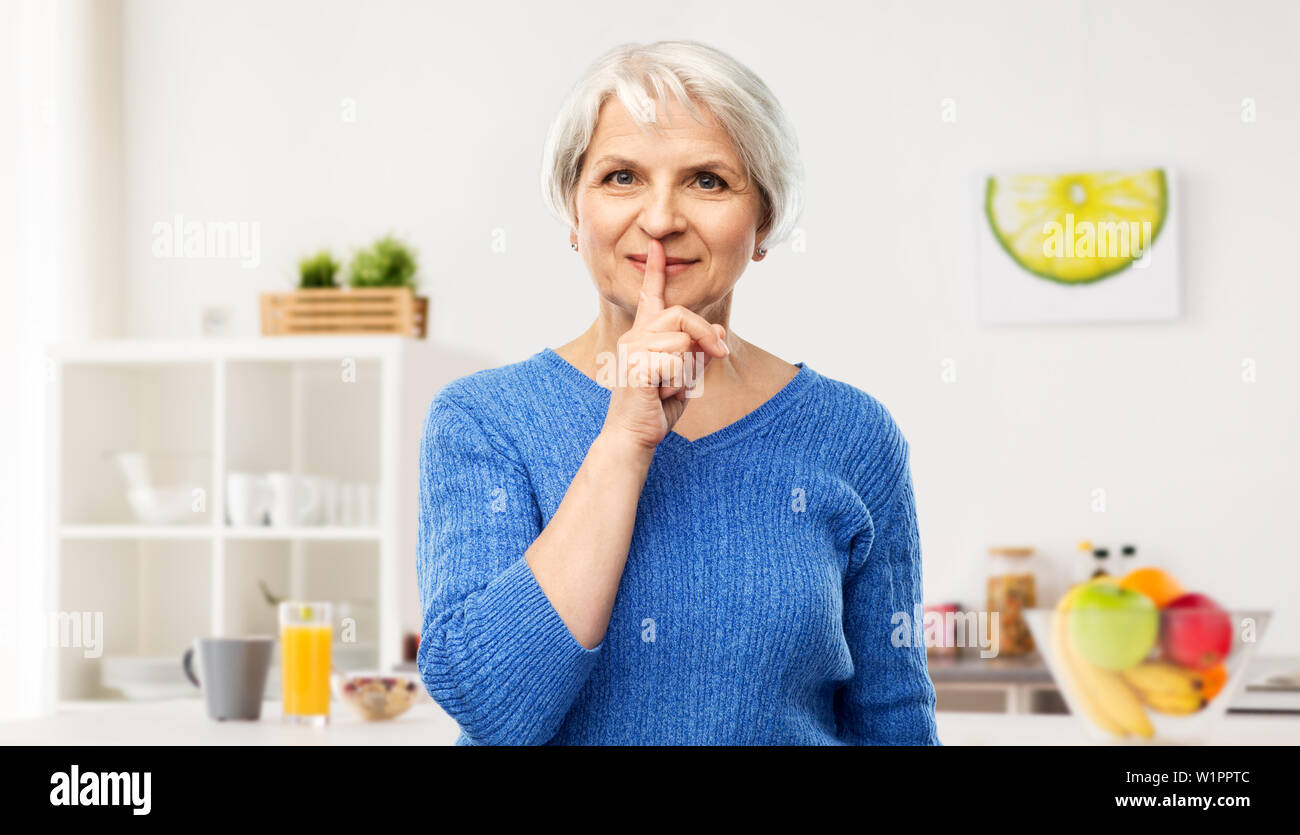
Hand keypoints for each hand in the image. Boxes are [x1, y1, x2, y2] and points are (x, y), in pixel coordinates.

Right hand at [601, 238, 728, 450]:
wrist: (634, 437)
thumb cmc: (656, 408)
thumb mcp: (687, 377)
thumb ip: (700, 353)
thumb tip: (717, 332)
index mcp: (644, 336)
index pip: (650, 296)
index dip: (655, 270)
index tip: (656, 245)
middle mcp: (634, 337)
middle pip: (681, 315)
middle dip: (705, 336)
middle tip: (719, 355)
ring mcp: (632, 350)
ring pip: (683, 342)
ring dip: (689, 370)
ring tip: (669, 388)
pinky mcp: (636, 367)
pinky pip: (677, 362)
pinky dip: (680, 382)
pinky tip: (662, 394)